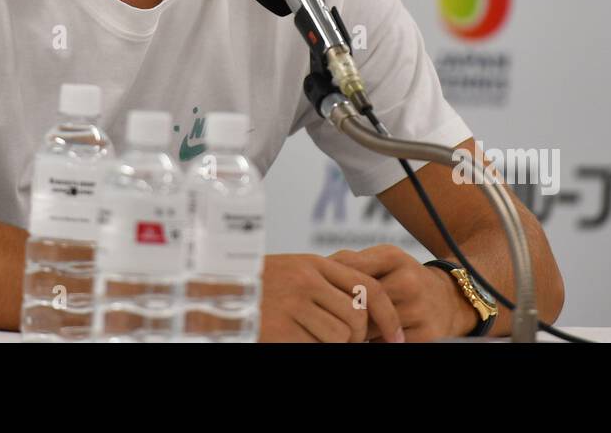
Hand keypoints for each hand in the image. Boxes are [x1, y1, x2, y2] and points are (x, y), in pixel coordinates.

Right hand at [258, 253, 405, 342]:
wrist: (213, 295)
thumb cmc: (257, 288)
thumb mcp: (292, 274)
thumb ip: (324, 284)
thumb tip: (365, 312)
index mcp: (311, 263)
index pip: (367, 286)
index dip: (388, 315)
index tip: (397, 336)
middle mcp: (304, 280)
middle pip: (357, 316)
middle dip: (357, 337)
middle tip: (346, 342)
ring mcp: (292, 304)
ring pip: (340, 336)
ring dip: (334, 346)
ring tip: (312, 338)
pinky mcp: (280, 329)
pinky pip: (316, 347)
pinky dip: (312, 348)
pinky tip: (295, 339)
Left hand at [328, 245, 474, 341]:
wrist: (450, 300)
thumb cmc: (404, 278)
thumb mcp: (382, 259)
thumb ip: (350, 261)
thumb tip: (315, 272)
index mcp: (393, 257)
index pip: (348, 271)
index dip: (329, 285)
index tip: (320, 295)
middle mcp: (408, 282)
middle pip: (357, 304)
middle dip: (342, 312)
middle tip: (330, 315)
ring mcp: (418, 310)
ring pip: (368, 328)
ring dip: (355, 330)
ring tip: (349, 326)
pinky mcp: (427, 336)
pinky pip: (385, 345)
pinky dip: (374, 342)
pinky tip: (371, 336)